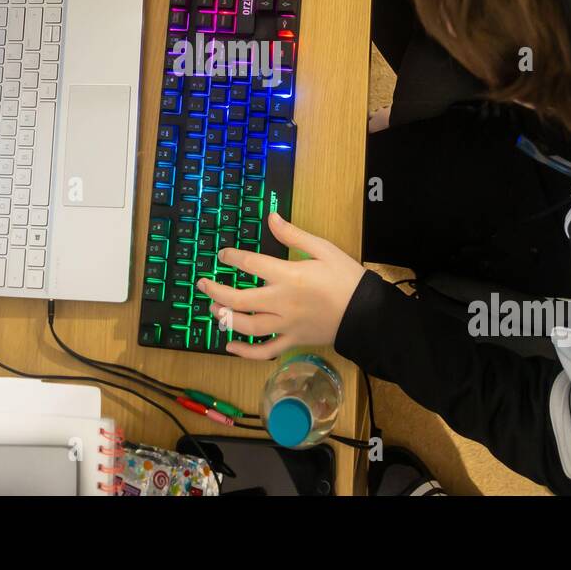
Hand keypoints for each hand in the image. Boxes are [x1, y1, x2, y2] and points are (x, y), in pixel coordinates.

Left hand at [197, 212, 366, 359]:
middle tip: (202, 284)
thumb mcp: (323, 249)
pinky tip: (229, 346)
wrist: (368, 313)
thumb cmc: (347, 278)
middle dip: (216, 291)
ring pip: (247, 326)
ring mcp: (286, 325)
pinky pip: (265, 351)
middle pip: (239, 299)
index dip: (232, 258)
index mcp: (290, 276)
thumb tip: (271, 217)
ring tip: (213, 308)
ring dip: (225, 318)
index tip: (223, 255)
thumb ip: (293, 235)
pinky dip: (245, 352)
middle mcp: (283, 302)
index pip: (251, 265)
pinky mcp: (293, 341)